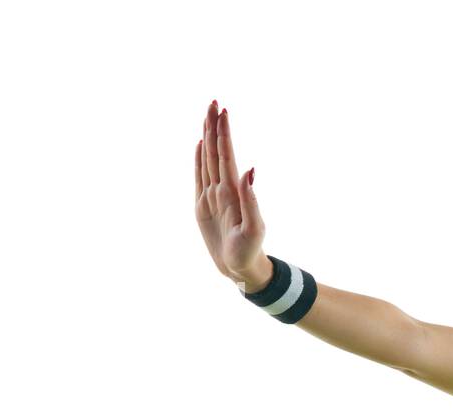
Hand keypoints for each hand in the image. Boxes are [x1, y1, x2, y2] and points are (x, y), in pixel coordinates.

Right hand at [194, 100, 267, 285]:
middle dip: (215, 127)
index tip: (223, 111)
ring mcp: (212, 195)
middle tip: (214, 102)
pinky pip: (199, 177)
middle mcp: (223, 189)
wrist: (240, 267)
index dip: (224, 134)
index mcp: (233, 192)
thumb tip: (249, 170)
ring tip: (207, 115)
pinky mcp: (202, 205)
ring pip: (208, 159)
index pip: (227, 156)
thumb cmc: (249, 250)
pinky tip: (200, 145)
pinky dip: (199, 160)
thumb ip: (251, 200)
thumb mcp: (253, 228)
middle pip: (217, 151)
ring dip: (208, 137)